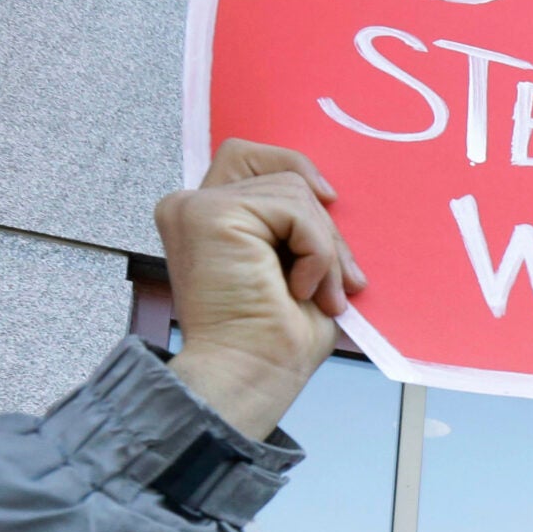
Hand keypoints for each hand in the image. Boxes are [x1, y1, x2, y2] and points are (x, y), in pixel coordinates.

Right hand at [155, 141, 364, 438]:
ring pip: (294, 191)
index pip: (249, 157)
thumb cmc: (277, 338)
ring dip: (324, 248)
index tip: (331, 203)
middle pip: (279, 170)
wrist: (253, 374)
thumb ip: (297, 224)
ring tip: (319, 295)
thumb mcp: (297, 266)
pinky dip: (316, 252)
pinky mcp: (210, 215)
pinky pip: (293, 210)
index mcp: (206, 218)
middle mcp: (190, 206)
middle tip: (341, 280)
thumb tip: (329, 196)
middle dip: (322, 223)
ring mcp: (195, 207)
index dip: (296, 169)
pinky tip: (298, 289)